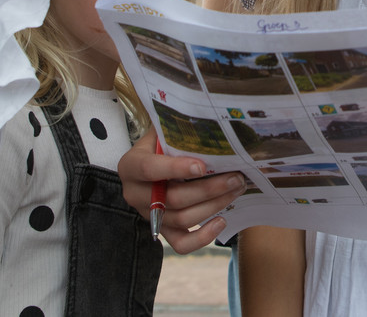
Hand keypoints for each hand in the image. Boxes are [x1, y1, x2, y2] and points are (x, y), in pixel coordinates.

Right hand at [118, 131, 246, 253]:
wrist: (153, 161)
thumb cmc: (162, 143)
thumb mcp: (162, 131)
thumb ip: (176, 129)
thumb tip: (209, 123)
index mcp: (131, 165)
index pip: (149, 169)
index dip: (175, 169)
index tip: (203, 166)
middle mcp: (135, 194)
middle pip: (172, 198)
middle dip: (208, 189)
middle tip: (236, 177)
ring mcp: (148, 215)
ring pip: (181, 219)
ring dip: (213, 206)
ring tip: (236, 190)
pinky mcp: (162, 230)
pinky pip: (180, 243)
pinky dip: (202, 237)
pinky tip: (221, 221)